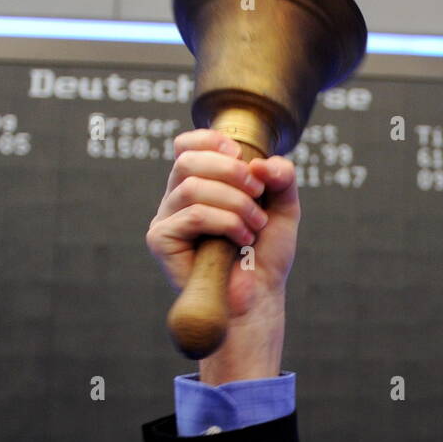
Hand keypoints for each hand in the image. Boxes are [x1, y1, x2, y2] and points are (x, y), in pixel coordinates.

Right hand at [146, 128, 299, 381]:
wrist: (257, 300)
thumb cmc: (264, 257)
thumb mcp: (281, 208)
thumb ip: (280, 177)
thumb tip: (259, 162)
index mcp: (198, 185)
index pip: (187, 145)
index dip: (212, 141)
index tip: (243, 157)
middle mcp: (177, 200)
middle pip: (188, 160)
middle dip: (230, 171)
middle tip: (258, 192)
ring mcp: (166, 220)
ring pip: (192, 187)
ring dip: (233, 202)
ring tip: (255, 225)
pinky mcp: (161, 241)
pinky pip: (191, 215)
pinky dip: (224, 222)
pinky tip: (242, 240)